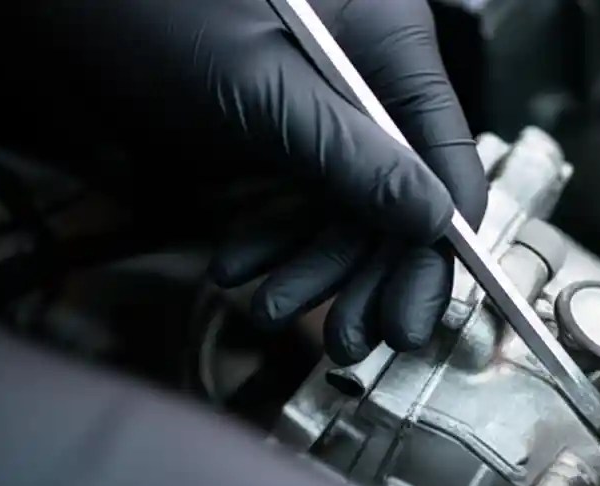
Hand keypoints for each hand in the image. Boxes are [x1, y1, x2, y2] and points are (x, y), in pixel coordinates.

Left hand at [0, 0, 487, 364]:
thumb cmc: (152, 7)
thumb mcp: (264, 91)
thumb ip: (353, 157)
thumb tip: (434, 222)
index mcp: (393, 43)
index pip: (446, 158)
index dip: (438, 246)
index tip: (414, 314)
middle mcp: (372, 72)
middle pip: (402, 191)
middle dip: (369, 271)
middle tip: (349, 337)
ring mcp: (329, 98)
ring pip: (349, 201)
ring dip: (315, 264)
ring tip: (274, 308)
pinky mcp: (285, 120)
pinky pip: (303, 192)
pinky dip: (276, 236)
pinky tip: (240, 267)